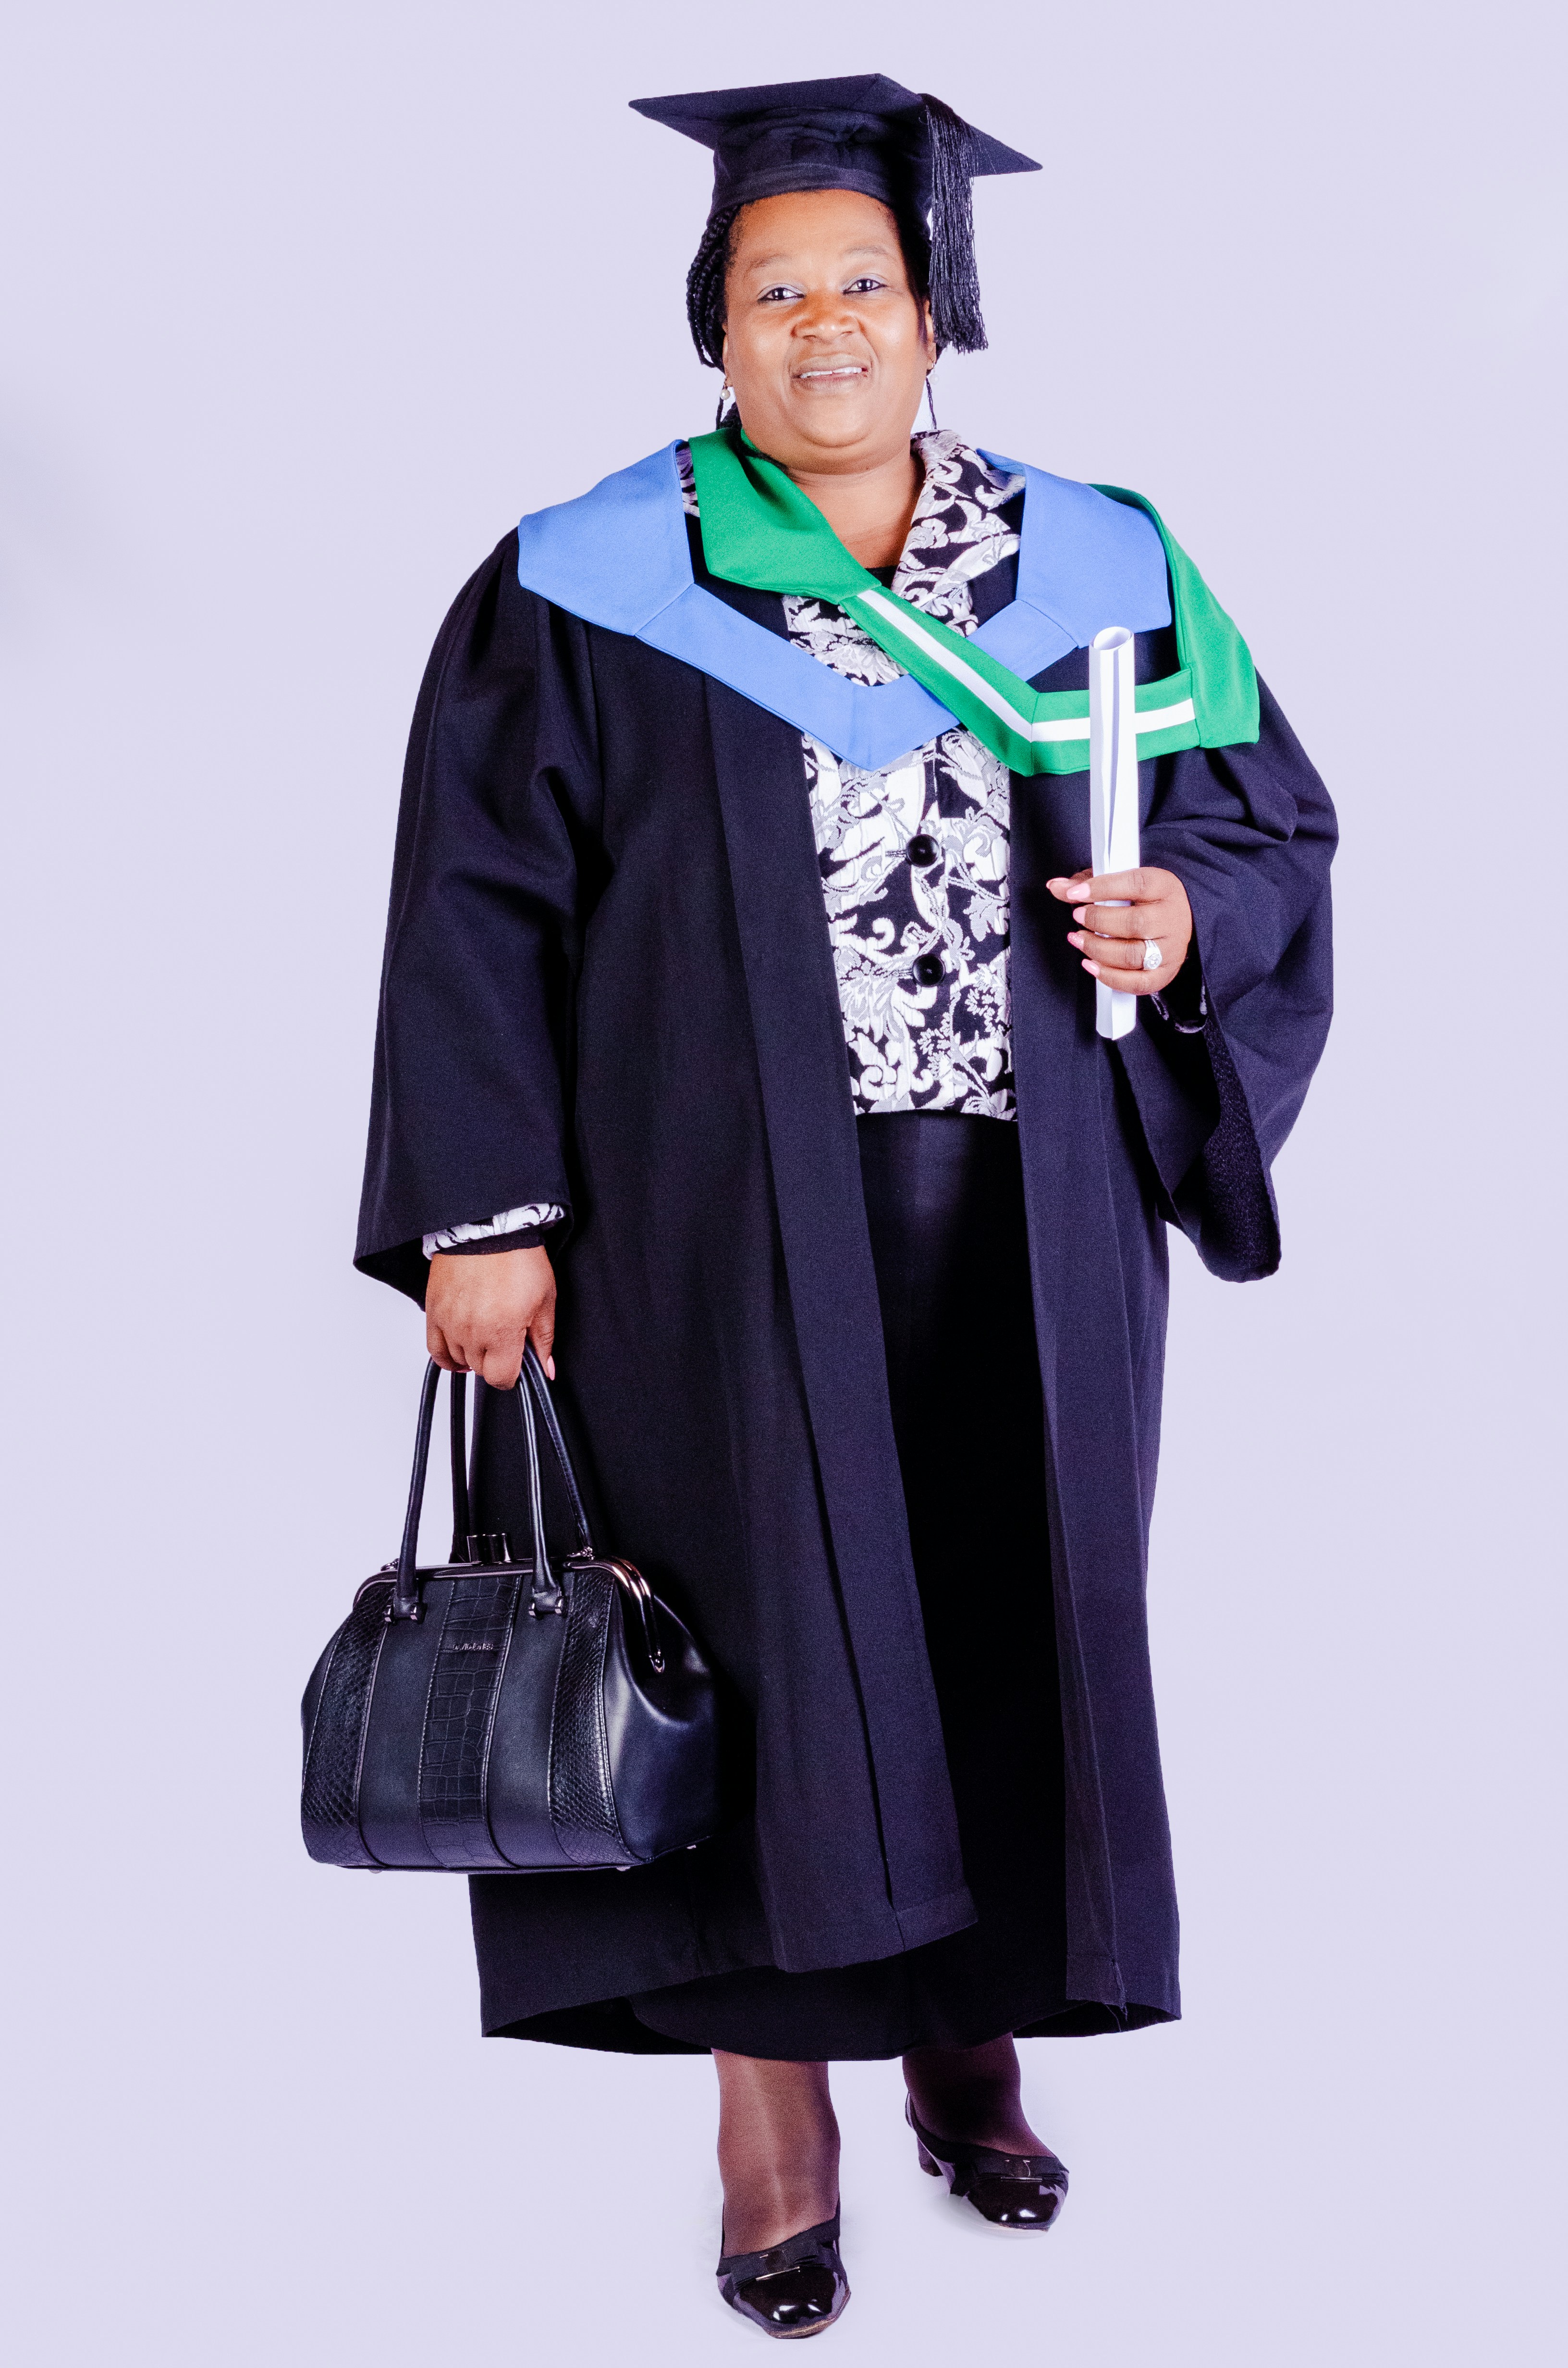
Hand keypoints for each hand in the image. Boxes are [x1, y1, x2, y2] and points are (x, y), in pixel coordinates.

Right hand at [425, 1246, 555, 1388]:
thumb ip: (544, 1340)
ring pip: (458, 1360)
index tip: (518, 1364)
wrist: (487, 1228)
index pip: (502, 1378)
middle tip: (506, 1340)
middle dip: (496, 1361)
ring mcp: (449, 1324)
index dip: (513, 1375)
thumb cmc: (518, 1258)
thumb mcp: (545, 1300)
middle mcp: (472, 1332)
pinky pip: (435, 1349)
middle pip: (481, 1369)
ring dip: (473, 1355)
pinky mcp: (434, 1313)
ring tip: (485, 1337)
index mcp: (502, 1332)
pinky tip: (459, 1349)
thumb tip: (546, 1370)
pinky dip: (447, 1354)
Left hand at [1046, 867, 1192, 995]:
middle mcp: (1171, 918)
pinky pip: (1137, 983)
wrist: (1179, 919)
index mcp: (1163, 887)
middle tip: (1078, 916)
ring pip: (1132, 955)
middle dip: (1097, 921)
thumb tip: (1057, 886)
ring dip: (1097, 949)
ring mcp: (1170, 949)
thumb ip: (1088, 882)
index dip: (1102, 889)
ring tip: (1080, 939)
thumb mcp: (1121, 881)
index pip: (1136, 884)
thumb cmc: (1145, 899)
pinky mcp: (1164, 973)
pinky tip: (1091, 964)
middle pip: (1134, 924)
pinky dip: (1109, 977)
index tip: (1075, 893)